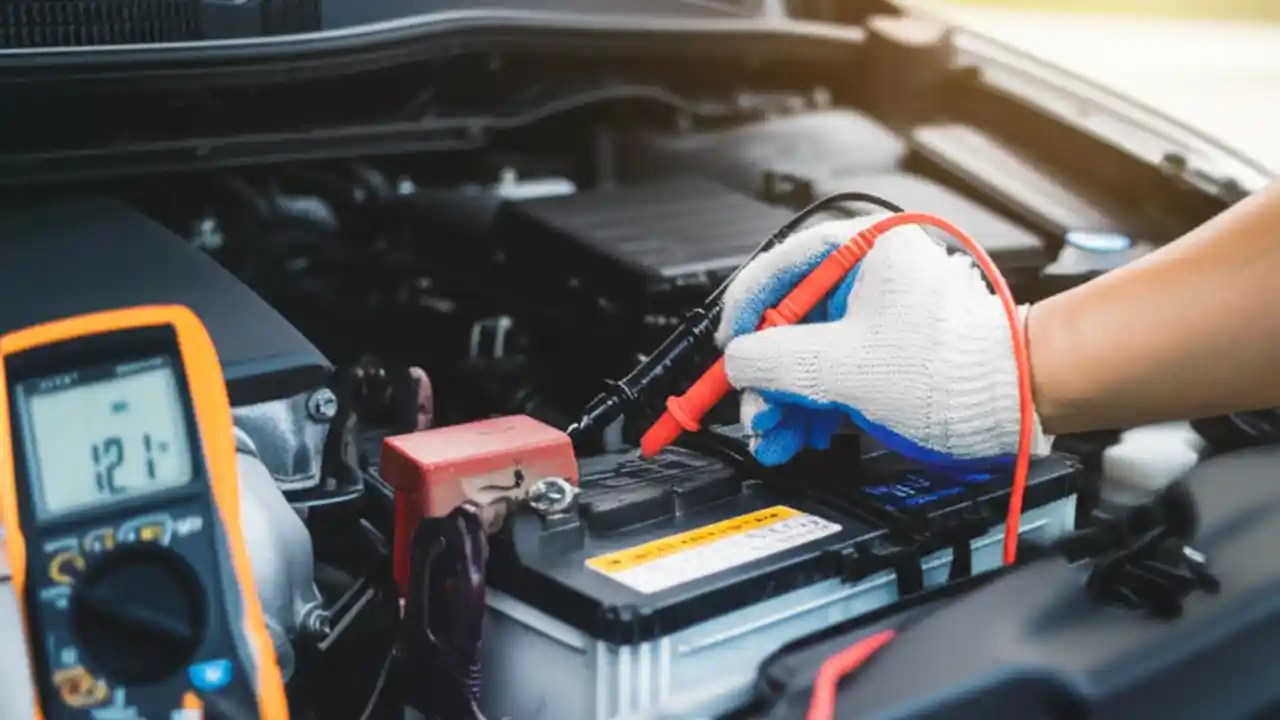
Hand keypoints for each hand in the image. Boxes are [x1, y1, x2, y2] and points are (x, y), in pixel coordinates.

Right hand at [717, 216, 1050, 466]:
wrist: (1016, 402)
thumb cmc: (954, 370)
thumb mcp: (843, 367)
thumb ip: (776, 360)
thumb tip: (737, 362)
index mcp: (865, 249)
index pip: (781, 267)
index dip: (744, 312)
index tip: (727, 348)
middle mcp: (871, 274)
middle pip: (792, 320)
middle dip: (767, 374)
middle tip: (753, 409)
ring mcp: (880, 314)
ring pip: (810, 353)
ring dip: (785, 399)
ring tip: (774, 437)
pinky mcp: (888, 352)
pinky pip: (834, 372)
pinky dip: (812, 405)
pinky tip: (800, 436)